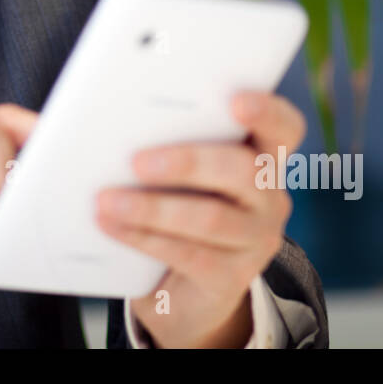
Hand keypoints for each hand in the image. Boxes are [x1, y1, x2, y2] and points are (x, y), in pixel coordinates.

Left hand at [95, 91, 303, 347]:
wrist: (180, 286)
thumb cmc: (170, 203)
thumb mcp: (171, 168)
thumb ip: (157, 134)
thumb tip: (99, 109)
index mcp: (258, 154)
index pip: (283, 125)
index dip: (266, 108)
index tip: (235, 97)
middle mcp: (268, 195)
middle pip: (243, 170)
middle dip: (188, 160)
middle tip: (136, 159)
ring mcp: (255, 239)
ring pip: (210, 218)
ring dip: (151, 207)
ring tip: (104, 199)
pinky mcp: (231, 277)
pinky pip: (190, 255)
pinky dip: (144, 237)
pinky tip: (110, 225)